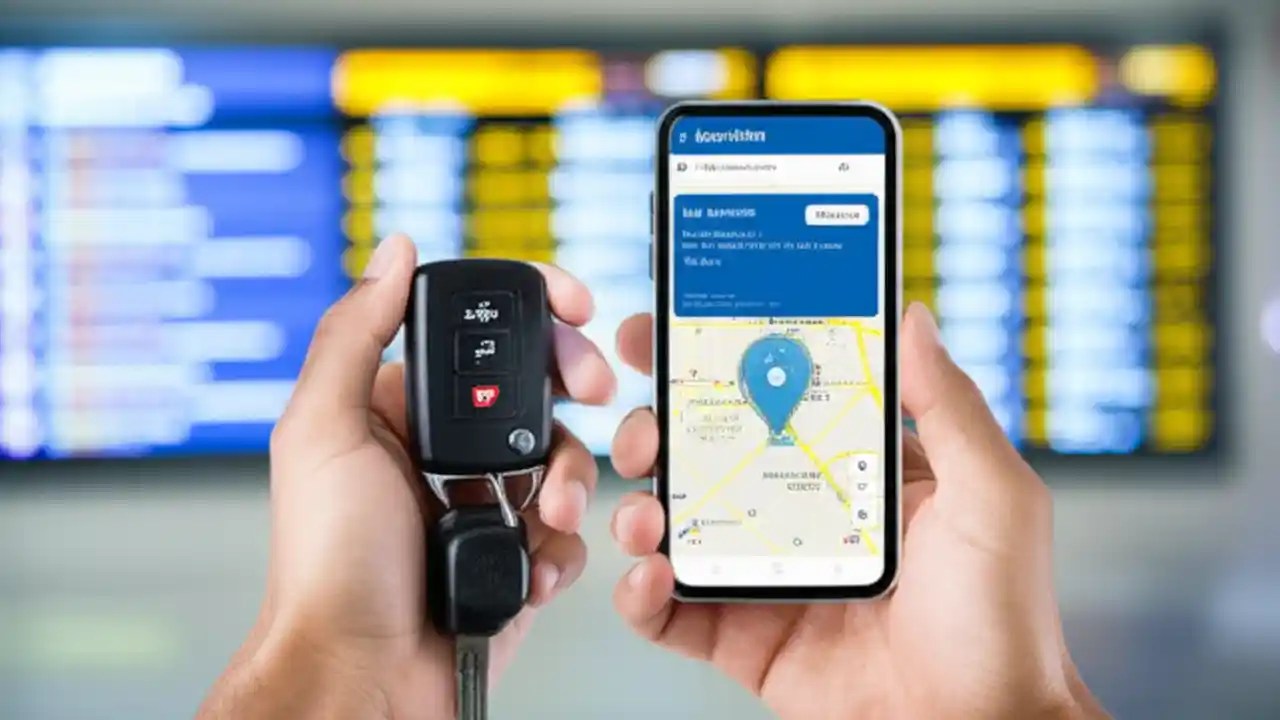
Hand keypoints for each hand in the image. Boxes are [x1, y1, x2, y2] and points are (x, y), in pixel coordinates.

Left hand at [197, 235, 615, 719]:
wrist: (366, 677)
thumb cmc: (328, 565)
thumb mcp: (324, 431)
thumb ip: (356, 333)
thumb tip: (394, 251)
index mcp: (401, 410)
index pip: (480, 338)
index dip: (535, 312)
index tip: (577, 304)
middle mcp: (447, 453)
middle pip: (539, 392)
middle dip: (574, 391)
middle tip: (596, 394)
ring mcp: (487, 506)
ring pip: (566, 460)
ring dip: (572, 480)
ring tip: (545, 513)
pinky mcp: (518, 558)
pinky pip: (571, 532)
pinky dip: (563, 546)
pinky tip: (530, 566)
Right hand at [609, 304, 1109, 719]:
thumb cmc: (1002, 624)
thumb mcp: (991, 497)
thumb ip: (949, 408)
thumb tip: (912, 320)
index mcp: (857, 471)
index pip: (780, 396)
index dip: (725, 360)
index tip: (681, 325)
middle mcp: (804, 514)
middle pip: (711, 453)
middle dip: (662, 427)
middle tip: (643, 418)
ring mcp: (767, 576)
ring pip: (678, 525)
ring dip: (641, 506)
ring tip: (643, 510)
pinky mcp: (743, 638)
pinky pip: (672, 611)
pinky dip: (641, 593)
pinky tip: (648, 576)